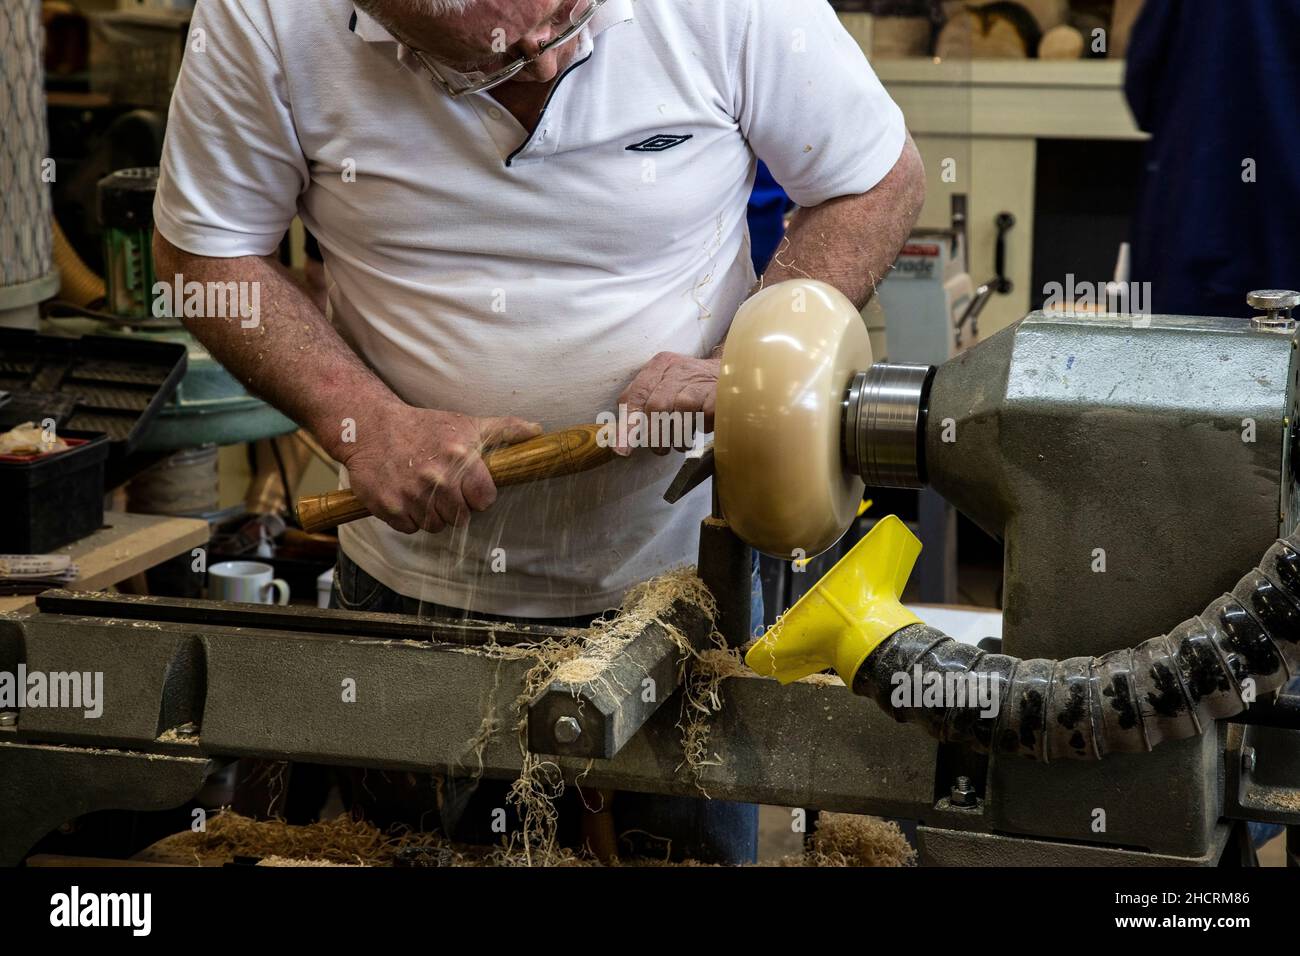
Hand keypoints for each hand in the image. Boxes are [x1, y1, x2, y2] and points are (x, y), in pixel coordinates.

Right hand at [335, 402, 540, 533]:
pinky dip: (409, 517)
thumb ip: (505, 429)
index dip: (478, 495)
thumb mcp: (465, 423)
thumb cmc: (424, 427)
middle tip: (443, 487)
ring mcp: (410, 494)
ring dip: (432, 513)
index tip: (469, 486)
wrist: (371, 428)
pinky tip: (405, 495)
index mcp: (459, 457)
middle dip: (455, 506)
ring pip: (436, 526)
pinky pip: (410, 528)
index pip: (484, 499)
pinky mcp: (388, 507)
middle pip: (461, 518)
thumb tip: (538, 432)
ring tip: (424, 490)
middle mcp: (436, 478)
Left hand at [614, 351, 718, 456]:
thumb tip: (619, 440)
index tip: (623, 450)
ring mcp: (700, 379)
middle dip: (655, 435)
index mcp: (659, 366)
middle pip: (656, 406)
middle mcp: (677, 369)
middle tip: (660, 449)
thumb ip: (639, 405)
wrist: (732, 370)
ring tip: (681, 442)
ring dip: (679, 435)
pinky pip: (706, 415)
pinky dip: (701, 427)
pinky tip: (701, 428)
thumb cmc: (690, 386)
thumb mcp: (663, 385)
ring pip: (681, 410)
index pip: (635, 396)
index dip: (627, 425)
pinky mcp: (720, 391)